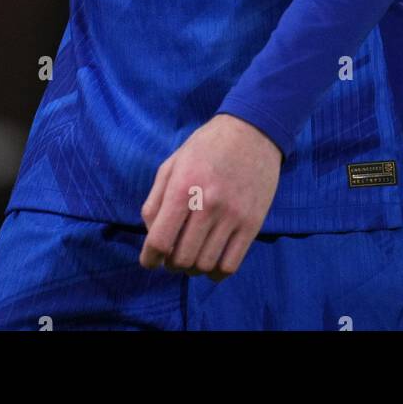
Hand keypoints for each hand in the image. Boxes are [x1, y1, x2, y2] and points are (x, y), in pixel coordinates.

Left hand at [139, 114, 282, 280]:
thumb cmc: (206, 146)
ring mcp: (233, 216)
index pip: (160, 240)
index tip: (150, 261)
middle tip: (172, 255)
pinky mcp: (253, 224)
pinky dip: (215, 272)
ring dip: (193, 268)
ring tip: (191, 256)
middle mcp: (208, 204)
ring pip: (205, 265)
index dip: (150, 258)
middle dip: (171, 263)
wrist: (252, 132)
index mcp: (183, 186)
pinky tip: (211, 262)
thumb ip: (155, 200)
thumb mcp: (173, 163)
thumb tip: (151, 235)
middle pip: (182, 258)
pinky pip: (230, 265)